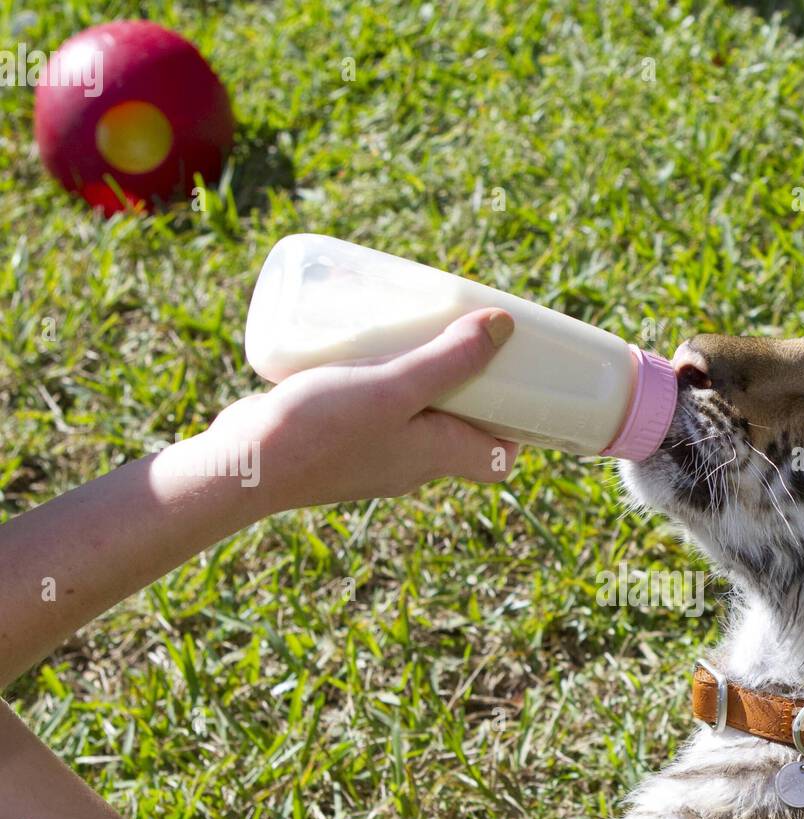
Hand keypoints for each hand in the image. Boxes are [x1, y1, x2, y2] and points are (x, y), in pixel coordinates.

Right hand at [207, 307, 519, 513]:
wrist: (243, 466)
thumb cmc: (325, 430)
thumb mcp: (396, 387)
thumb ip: (449, 361)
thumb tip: (505, 327)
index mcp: (437, 457)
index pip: (498, 458)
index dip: (519, 426)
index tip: (521, 382)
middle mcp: (410, 461)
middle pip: (458, 427)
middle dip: (469, 384)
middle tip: (466, 336)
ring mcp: (372, 452)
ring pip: (413, 413)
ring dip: (421, 376)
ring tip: (416, 330)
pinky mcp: (335, 438)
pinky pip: (372, 408)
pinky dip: (377, 378)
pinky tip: (362, 344)